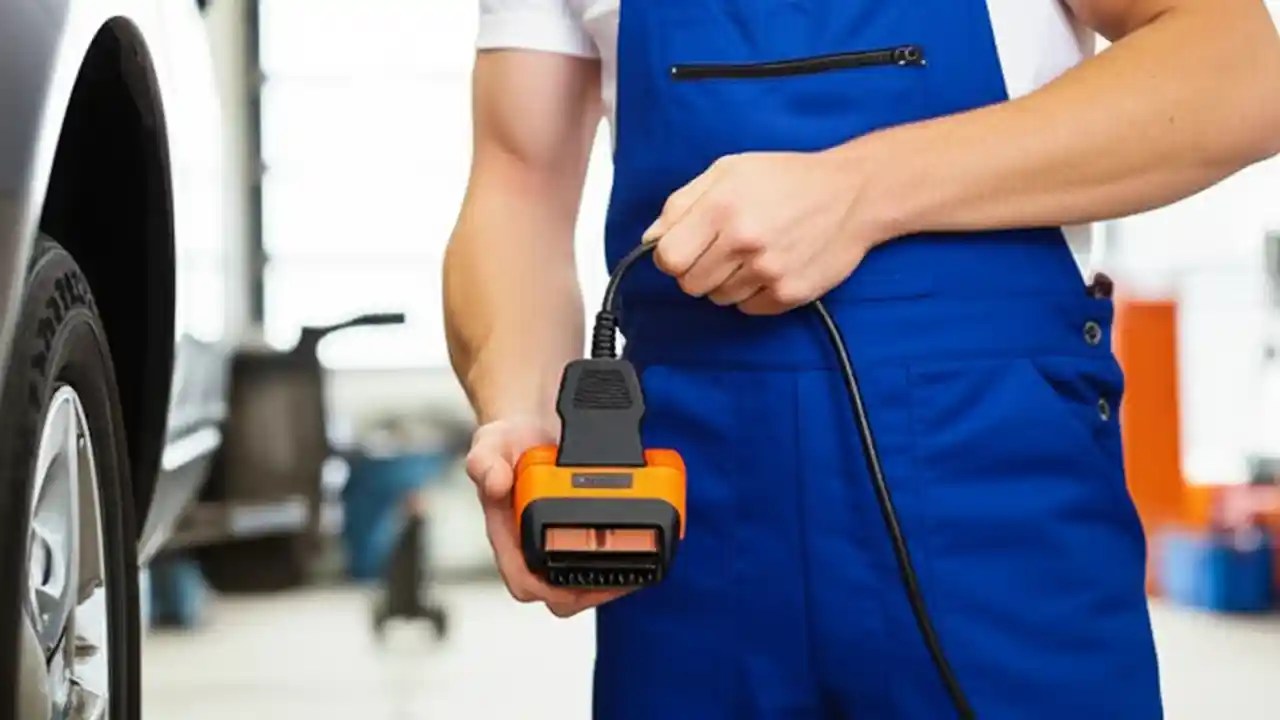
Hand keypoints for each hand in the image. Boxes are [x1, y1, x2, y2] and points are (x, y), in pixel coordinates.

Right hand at [466, 417, 630, 616]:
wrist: (532, 424)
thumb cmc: (508, 443)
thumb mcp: (491, 444)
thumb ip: (487, 462)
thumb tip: (495, 482)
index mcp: (508, 536)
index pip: (525, 582)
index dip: (550, 590)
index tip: (575, 581)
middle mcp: (532, 546)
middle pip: (561, 594)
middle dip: (591, 592)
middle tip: (621, 575)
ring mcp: (558, 542)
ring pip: (584, 583)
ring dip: (610, 579)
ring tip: (639, 561)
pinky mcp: (581, 532)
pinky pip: (600, 559)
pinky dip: (623, 557)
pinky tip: (642, 542)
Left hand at [645, 147, 891, 314]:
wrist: (853, 194)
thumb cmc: (788, 178)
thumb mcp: (729, 171)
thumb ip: (682, 203)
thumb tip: (651, 239)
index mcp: (721, 207)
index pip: (667, 258)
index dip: (671, 256)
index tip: (685, 248)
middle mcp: (744, 241)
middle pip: (689, 284)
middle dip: (697, 270)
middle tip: (722, 249)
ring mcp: (768, 271)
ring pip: (718, 298)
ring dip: (727, 281)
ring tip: (752, 254)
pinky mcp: (789, 294)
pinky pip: (748, 308)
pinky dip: (753, 293)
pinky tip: (770, 267)